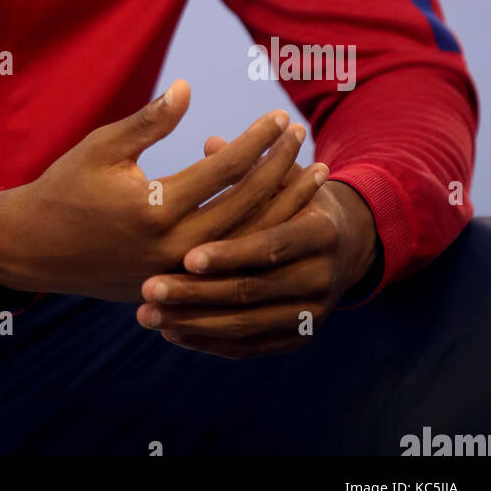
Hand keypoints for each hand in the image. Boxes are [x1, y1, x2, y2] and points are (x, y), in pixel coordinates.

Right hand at [0, 79, 308, 303]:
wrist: (35, 249)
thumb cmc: (66, 186)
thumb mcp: (102, 147)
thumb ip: (149, 120)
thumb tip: (189, 87)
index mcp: (154, 208)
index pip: (224, 170)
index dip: (256, 141)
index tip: (279, 117)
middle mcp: (173, 246)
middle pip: (247, 207)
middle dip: (280, 169)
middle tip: (302, 138)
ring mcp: (178, 273)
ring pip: (248, 240)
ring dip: (284, 205)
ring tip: (311, 173)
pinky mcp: (179, 288)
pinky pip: (233, 262)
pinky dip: (262, 236)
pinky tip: (282, 211)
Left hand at [136, 140, 380, 357]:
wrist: (343, 244)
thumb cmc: (300, 196)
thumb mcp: (283, 176)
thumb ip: (248, 165)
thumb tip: (210, 142)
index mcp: (322, 232)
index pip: (270, 247)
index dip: (229, 254)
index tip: (186, 257)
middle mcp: (323, 278)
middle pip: (253, 292)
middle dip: (197, 294)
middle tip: (149, 289)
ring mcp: (311, 313)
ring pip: (245, 326)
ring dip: (193, 322)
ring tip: (147, 313)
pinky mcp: (296, 337)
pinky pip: (249, 347)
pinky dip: (209, 342)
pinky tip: (170, 332)